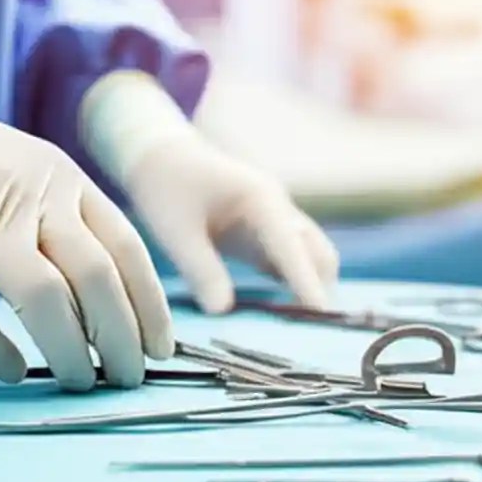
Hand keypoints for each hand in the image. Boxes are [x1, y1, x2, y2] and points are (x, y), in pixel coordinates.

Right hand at [0, 82, 173, 388]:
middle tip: (127, 379)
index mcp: (61, 179)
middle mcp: (31, 198)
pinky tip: (10, 372)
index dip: (150, 306)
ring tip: (79, 381)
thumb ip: (62, 216)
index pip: (127, 249)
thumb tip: (105, 298)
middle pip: (99, 280)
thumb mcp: (21, 167)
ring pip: (50, 304)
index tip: (160, 348)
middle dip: (123, 340)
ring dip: (71, 354)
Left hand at [124, 133, 338, 313]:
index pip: (292, 245)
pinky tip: (278, 311)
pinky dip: (289, 284)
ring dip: (306, 285)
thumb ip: (201, 269)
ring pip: (308, 256)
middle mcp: (277, 208)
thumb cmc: (165, 185)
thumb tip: (223, 311)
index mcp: (260, 199)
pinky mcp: (262, 233)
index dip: (306, 280)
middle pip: (317, 251)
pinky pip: (287, 261)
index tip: (321, 312)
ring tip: (296, 324)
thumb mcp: (175, 230)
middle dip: (318, 285)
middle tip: (309, 327)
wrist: (159, 155)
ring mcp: (273, 220)